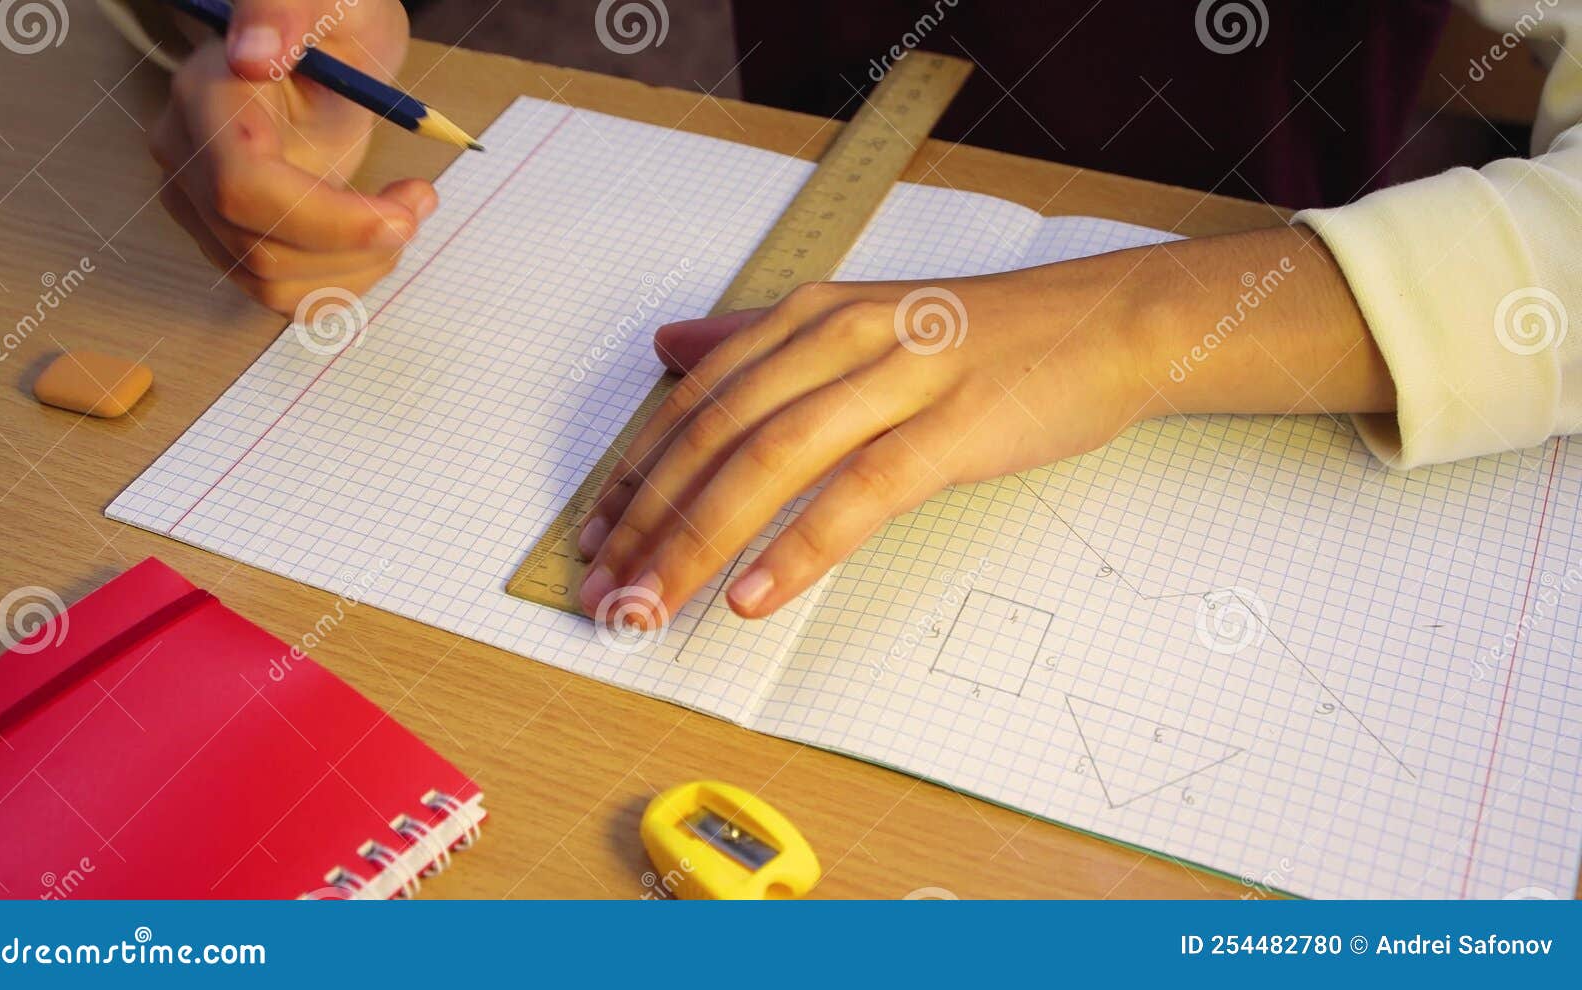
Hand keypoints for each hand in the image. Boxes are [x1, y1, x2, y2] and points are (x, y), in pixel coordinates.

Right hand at [149, 0, 434, 313]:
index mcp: (206, 96)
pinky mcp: (230, 238)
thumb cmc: (332, 20)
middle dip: (359, 243)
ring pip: (273, 282)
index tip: (403, 214)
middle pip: (260, 248)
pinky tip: (376, 237)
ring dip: (360, 266)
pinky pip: (284, 294)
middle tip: (420, 201)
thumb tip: (254, 55)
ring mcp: (200, 204)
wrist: (323, 50)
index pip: (243, 188)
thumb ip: (286, 11)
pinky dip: (344, 280)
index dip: (328, 221)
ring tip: (405, 211)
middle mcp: (186, 158)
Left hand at [574, 226, 1394, 629]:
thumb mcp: (859, 322)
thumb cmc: (981, 340)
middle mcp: (839, 337)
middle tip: (605, 592)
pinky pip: (860, 494)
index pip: (695, 398)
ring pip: (771, 462)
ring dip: (699, 541)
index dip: (635, 472)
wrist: (1107, 325)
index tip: (595, 537)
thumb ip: (760, 341)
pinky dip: (801, 549)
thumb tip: (672, 344)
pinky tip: (754, 597)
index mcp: (809, 316)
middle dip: (648, 521)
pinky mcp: (953, 429)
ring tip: (653, 605)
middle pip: (716, 434)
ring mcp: (897, 379)